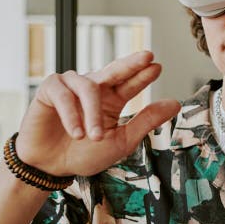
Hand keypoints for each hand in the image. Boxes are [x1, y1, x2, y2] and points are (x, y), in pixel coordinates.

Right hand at [16, 51, 180, 176]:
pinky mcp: (49, 90)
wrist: (51, 166)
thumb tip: (175, 103)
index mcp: (112, 99)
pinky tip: (76, 133)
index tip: (157, 66)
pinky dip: (71, 115)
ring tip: (93, 137)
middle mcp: (94, 89)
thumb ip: (146, 121)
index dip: (143, 73)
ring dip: (92, 114)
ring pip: (88, 88)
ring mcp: (71, 86)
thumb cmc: (85, 153)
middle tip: (147, 56)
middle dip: (130, 63)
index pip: (130, 82)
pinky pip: (64, 95)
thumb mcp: (121, 141)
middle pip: (114, 70)